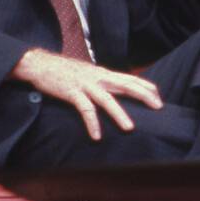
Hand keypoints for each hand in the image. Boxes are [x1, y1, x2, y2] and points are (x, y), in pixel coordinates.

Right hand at [11, 49, 162, 140]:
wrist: (41, 64)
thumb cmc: (65, 70)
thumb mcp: (89, 73)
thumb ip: (102, 80)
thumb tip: (115, 89)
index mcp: (104, 73)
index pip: (130, 78)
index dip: (146, 86)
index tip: (158, 96)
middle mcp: (98, 77)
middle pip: (126, 85)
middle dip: (143, 95)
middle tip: (158, 107)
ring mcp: (86, 85)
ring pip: (107, 100)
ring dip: (119, 114)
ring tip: (130, 128)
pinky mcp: (72, 93)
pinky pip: (85, 109)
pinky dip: (92, 123)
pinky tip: (97, 136)